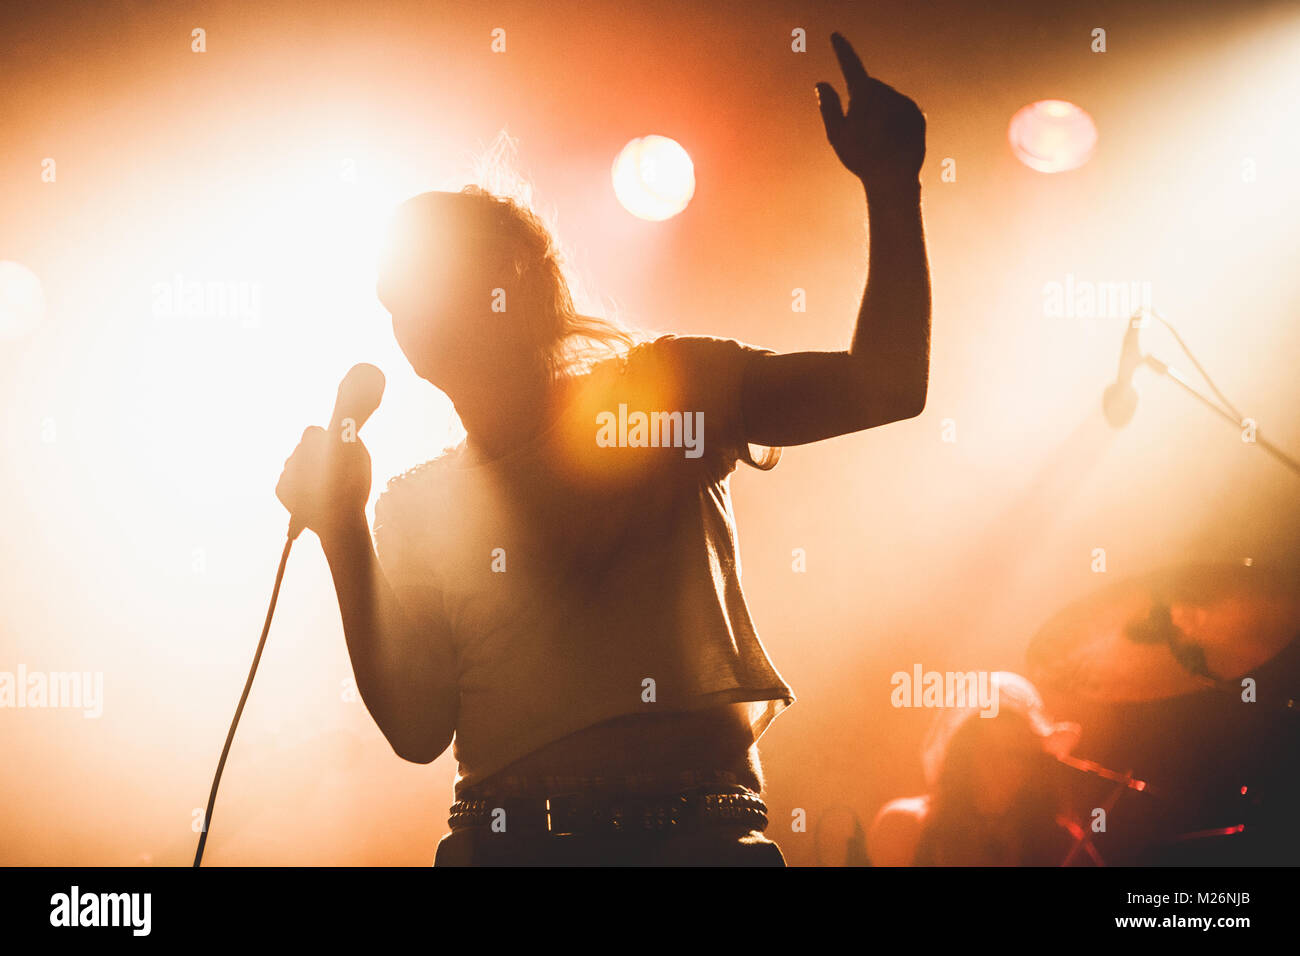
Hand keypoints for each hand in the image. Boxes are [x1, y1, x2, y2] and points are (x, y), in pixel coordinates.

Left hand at [275, 425, 371, 539]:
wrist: (339, 519)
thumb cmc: (354, 486)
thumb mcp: (360, 456)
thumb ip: (346, 441)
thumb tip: (338, 432)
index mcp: (314, 439)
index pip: (312, 432)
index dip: (321, 440)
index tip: (328, 450)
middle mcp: (295, 451)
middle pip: (302, 450)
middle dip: (312, 457)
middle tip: (328, 472)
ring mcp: (285, 470)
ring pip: (294, 466)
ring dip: (304, 471)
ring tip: (321, 487)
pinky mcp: (279, 488)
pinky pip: (288, 482)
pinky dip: (297, 487)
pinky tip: (312, 496)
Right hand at [815, 32, 925, 190]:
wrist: (894, 180)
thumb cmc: (860, 159)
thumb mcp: (836, 134)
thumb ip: (828, 105)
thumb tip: (821, 82)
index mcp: (864, 96)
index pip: (850, 66)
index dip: (842, 51)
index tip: (836, 36)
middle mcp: (888, 94)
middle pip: (870, 87)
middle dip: (862, 99)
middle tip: (858, 129)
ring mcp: (905, 103)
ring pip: (887, 98)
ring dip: (879, 111)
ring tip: (876, 139)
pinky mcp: (918, 114)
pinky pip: (902, 109)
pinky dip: (894, 119)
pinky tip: (890, 139)